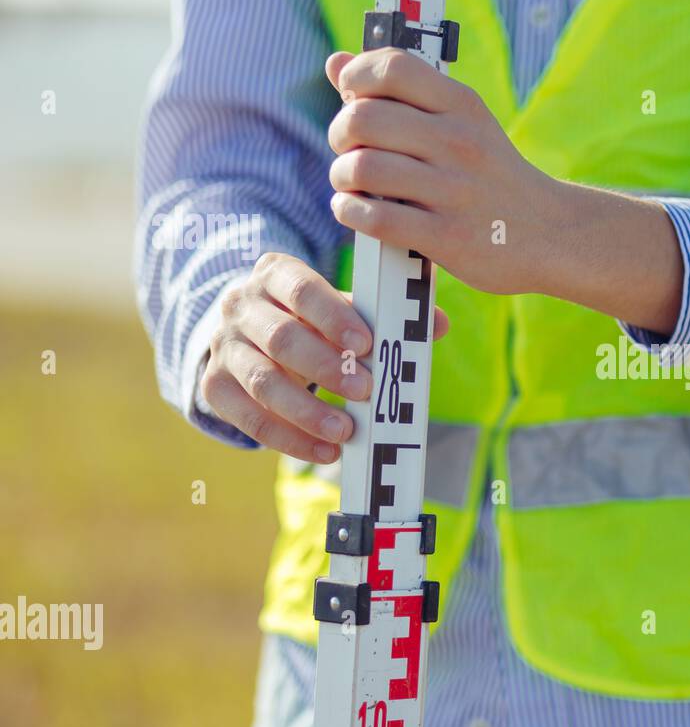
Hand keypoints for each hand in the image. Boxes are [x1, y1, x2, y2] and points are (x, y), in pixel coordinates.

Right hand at [200, 252, 448, 461]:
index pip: (302, 289)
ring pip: (262, 382)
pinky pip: (248, 418)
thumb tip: (438, 323)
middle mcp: (241, 305)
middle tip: (366, 392)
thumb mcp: (339, 307)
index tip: (366, 344)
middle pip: (281, 338)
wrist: (246, 332)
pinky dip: (288, 439)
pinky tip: (322, 452)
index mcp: (275, 274)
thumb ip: (384, 314)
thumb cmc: (308, 317)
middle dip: (326, 368)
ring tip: (345, 433)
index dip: (333, 317)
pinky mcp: (215, 385)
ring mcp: (224, 346)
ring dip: (307, 412)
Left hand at [326, 49, 560, 295]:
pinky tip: (355, 210)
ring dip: (342, 177)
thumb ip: (401, 93)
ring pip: (364, 169)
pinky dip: (351, 212)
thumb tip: (337, 64)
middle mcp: (459, 143)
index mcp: (463, 106)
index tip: (351, 98)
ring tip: (350, 184)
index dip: (356, 79)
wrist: (553, 233)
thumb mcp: (462, 122)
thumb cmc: (494, 175)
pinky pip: (377, 218)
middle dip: (340, 134)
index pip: (392, 68)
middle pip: (364, 119)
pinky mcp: (448, 237)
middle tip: (347, 149)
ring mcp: (455, 192)